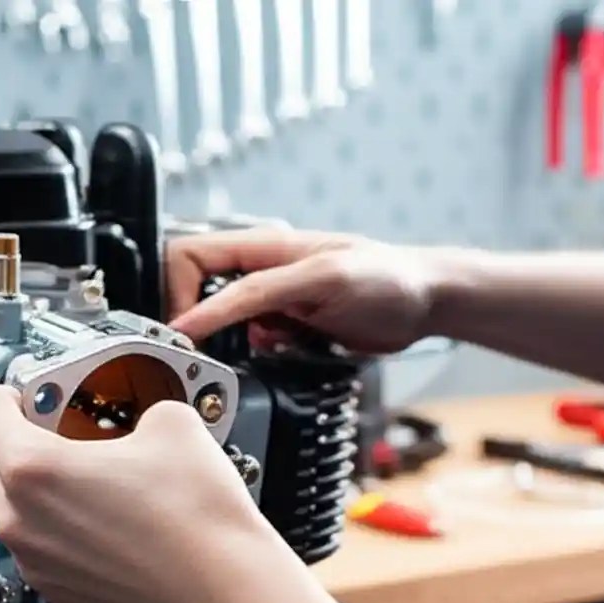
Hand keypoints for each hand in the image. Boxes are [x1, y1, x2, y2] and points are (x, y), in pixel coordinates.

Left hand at [0, 386, 303, 602]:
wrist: (228, 596)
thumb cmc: (200, 521)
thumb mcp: (173, 423)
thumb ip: (136, 406)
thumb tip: (139, 415)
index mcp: (34, 468)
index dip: (4, 392)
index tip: (26, 395)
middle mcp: (22, 521)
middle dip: (8, 440)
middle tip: (53, 432)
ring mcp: (37, 565)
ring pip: (8, 511)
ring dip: (31, 490)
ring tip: (87, 480)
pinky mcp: (60, 596)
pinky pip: (39, 551)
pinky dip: (58, 533)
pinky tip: (106, 524)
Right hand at [166, 228, 444, 352]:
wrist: (427, 304)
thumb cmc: (387, 279)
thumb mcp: (319, 280)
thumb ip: (256, 296)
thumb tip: (199, 316)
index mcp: (260, 245)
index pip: (187, 257)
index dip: (175, 295)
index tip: (182, 332)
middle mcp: (259, 270)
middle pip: (193, 290)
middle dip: (195, 322)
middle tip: (199, 351)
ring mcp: (271, 299)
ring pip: (219, 322)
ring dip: (226, 343)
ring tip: (254, 349)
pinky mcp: (285, 326)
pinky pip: (248, 343)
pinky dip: (254, 355)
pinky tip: (282, 353)